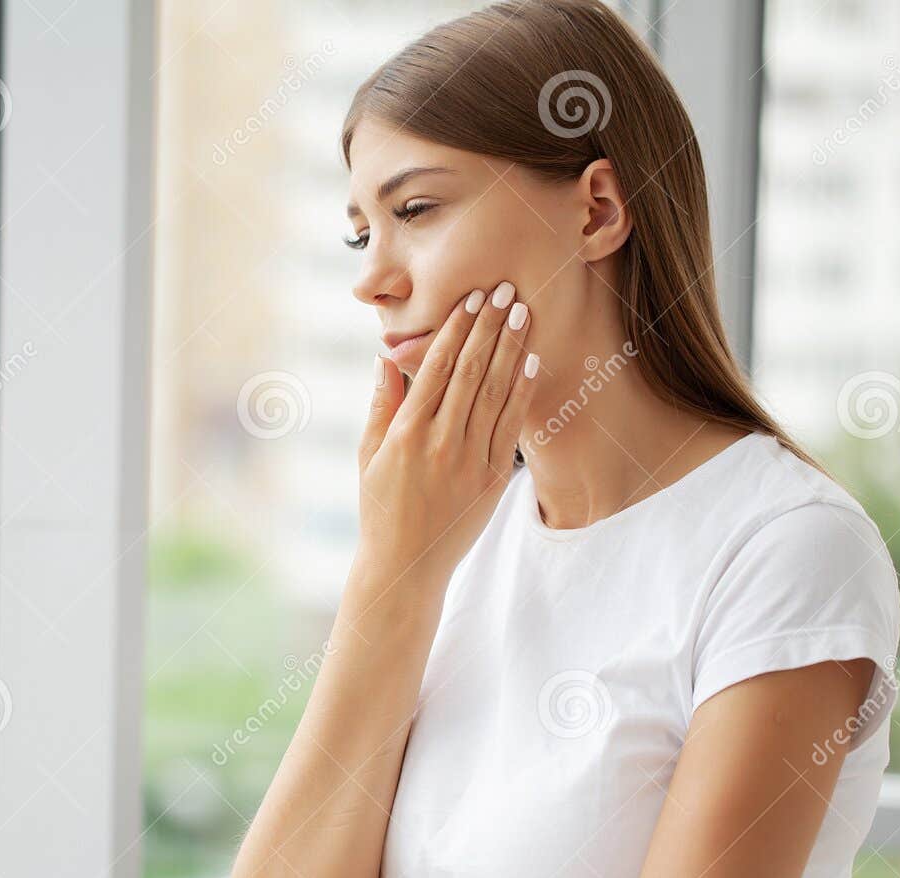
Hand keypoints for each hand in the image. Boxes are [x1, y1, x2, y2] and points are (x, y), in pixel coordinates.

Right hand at [355, 282, 538, 586]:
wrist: (406, 565)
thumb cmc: (380, 507)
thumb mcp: (368, 455)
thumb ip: (381, 404)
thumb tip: (387, 356)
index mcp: (405, 434)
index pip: (436, 368)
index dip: (455, 330)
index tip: (470, 300)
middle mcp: (439, 443)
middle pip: (470, 372)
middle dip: (488, 327)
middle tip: (504, 289)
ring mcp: (469, 461)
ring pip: (495, 392)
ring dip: (511, 348)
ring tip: (522, 312)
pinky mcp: (491, 479)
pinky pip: (510, 425)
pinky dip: (522, 390)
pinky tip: (531, 359)